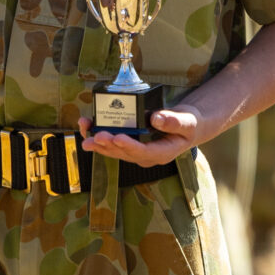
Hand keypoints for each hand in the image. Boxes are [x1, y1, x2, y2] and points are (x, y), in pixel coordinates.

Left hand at [77, 106, 204, 165]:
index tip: (117, 137)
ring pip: (113, 150)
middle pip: (124, 153)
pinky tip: (86, 125)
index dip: (129, 146)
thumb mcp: (188, 122)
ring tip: (85, 130)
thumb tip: (155, 118)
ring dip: (98, 141)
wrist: (186, 126)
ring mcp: (136, 151)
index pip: (143, 152)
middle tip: (96, 136)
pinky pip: (111, 143)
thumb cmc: (188, 124)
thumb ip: (174, 121)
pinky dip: (98, 134)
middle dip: (108, 144)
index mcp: (162, 153)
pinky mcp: (129, 144)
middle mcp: (146, 156)